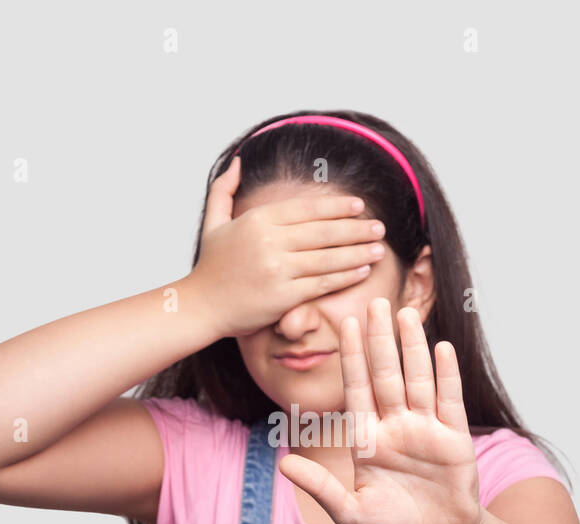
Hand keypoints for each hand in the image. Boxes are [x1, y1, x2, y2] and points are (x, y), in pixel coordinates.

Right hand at [185, 155, 387, 336]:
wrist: (200, 306)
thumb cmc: (210, 267)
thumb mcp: (213, 222)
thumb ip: (225, 189)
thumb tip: (239, 161)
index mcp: (257, 220)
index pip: (307, 209)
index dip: (336, 207)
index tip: (359, 206)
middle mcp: (269, 241)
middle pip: (323, 231)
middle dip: (356, 229)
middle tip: (379, 227)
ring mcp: (278, 269)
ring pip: (328, 257)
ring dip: (358, 252)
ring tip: (378, 249)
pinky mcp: (284, 296)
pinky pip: (322, 283)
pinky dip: (345, 276)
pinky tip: (362, 270)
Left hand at [278, 297, 485, 523]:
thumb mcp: (351, 513)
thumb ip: (321, 487)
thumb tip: (284, 466)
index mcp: (368, 439)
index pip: (356, 388)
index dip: (351, 357)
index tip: (344, 323)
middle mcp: (395, 426)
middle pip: (385, 374)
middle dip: (379, 339)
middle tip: (374, 301)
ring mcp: (425, 429)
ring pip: (416, 379)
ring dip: (412, 348)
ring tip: (406, 314)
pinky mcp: (454, 438)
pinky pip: (448, 399)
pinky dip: (445, 374)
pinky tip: (440, 347)